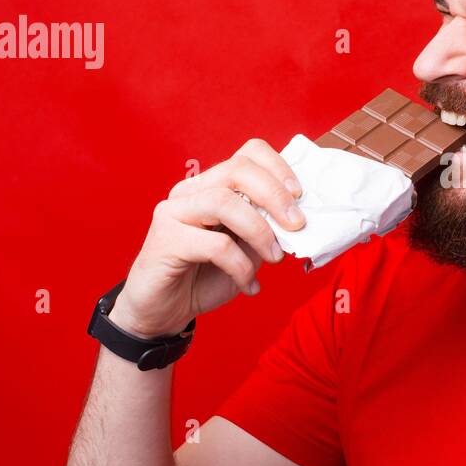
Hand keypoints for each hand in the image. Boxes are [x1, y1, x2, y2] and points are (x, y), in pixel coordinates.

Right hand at [108, 138, 306, 337]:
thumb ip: (267, 228)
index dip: (278, 168)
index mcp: (213, 185)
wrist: (164, 311)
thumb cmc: (207, 276)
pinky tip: (248, 285)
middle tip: (297, 224)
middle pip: (237, 170)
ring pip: (223, 203)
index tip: (300, 195)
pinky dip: (240, 266)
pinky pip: (214, 245)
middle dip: (275, 195)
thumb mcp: (248, 249)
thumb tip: (298, 218)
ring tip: (275, 257)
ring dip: (259, 231)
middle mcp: (191, 190)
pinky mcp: (165, 239)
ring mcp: (173, 212)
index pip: (247, 153)